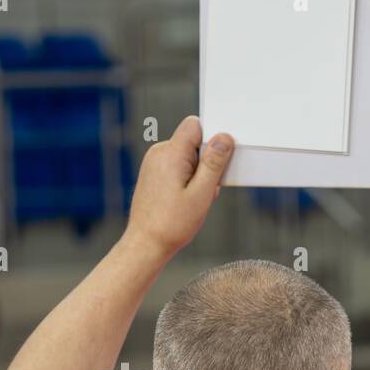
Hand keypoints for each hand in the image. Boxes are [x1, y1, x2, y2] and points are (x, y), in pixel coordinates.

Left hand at [124, 116, 234, 260]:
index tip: (215, 164)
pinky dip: (185, 178)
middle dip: (205, 161)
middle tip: (204, 189)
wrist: (145, 244)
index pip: (195, 125)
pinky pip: (176, 165)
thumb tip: (224, 138)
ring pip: (185, 155)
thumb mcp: (202, 193)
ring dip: (196, 172)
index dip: (210, 140)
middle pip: (192, 141)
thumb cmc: (172, 224)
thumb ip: (214, 163)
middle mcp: (158, 153)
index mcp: (170, 153)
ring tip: (193, 197)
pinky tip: (184, 199)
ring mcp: (153, 163)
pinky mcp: (152, 173)